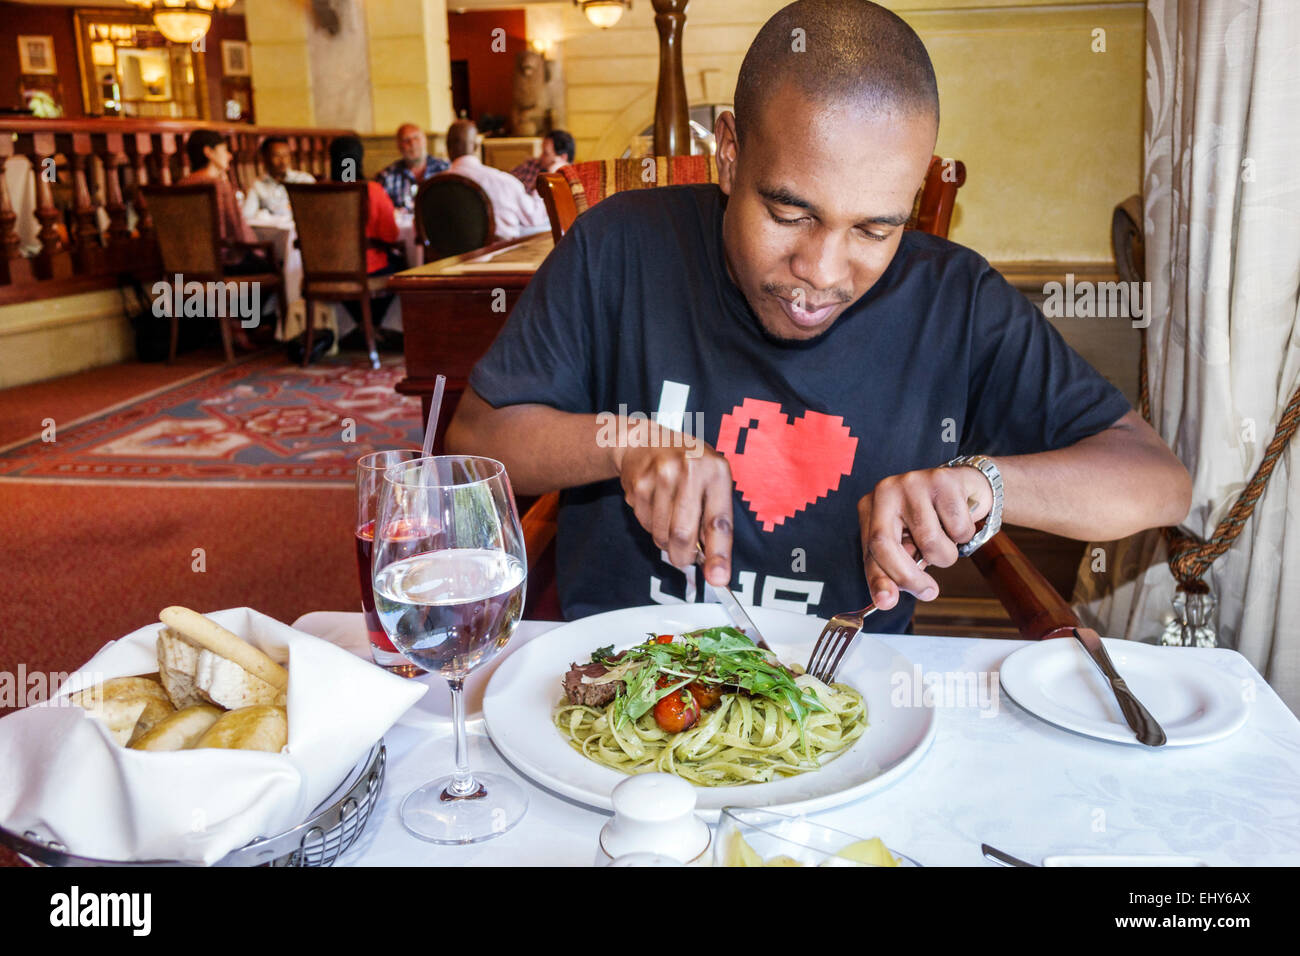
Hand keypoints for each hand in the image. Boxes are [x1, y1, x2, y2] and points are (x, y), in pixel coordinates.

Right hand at [611, 426, 733, 586]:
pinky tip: (655, 506)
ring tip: (670, 519)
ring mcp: (660, 476)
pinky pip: (646, 525)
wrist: (645, 441)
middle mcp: (689, 470)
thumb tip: (714, 565)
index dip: (719, 554)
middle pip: (683, 535)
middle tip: (684, 559)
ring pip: (662, 535)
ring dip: (666, 541)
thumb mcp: (711, 480)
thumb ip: (714, 517)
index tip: (719, 579)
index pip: (718, 521)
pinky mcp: (638, 484)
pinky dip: (653, 527)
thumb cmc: (687, 466)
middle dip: (683, 556)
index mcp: (716, 471)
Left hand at [858, 465, 993, 609]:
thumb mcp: (908, 543)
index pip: (870, 549)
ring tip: (947, 541)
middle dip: (908, 577)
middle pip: (886, 544)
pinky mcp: (942, 480)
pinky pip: (957, 528)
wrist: (965, 488)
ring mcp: (912, 482)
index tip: (886, 602)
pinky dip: (964, 535)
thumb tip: (886, 599)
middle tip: (928, 592)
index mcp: (870, 508)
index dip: (878, 579)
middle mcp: (885, 491)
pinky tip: (959, 521)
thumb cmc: (932, 520)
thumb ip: (896, 567)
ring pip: (929, 541)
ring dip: (945, 555)